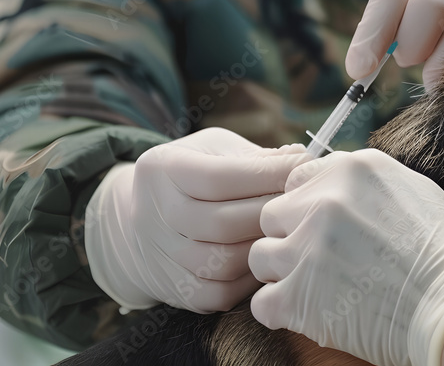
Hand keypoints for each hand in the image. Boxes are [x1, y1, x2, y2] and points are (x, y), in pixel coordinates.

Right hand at [85, 127, 308, 313]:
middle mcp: (153, 213)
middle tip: (300, 203)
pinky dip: (248, 280)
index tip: (302, 165)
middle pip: (221, 223)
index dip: (268, 173)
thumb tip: (299, 161)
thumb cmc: (194, 174)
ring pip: (221, 263)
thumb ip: (254, 156)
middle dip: (270, 213)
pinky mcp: (174, 288)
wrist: (141, 218)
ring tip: (285, 230)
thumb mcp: (214, 150)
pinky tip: (265, 257)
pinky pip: (218, 293)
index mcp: (162, 169)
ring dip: (262, 247)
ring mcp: (159, 255)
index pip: (218, 177)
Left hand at [249, 149, 443, 365]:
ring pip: (261, 256)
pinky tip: (309, 313)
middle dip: (291, 238)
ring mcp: (308, 248)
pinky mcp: (298, 295)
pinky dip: (280, 312)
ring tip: (316, 288)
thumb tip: (336, 184)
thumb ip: (364, 183)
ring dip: (283, 274)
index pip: (296, 180)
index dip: (306, 207)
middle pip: (273, 216)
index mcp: (351, 170)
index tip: (324, 230)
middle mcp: (324, 201)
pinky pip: (262, 302)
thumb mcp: (412, 189)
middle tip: (321, 262)